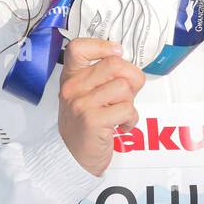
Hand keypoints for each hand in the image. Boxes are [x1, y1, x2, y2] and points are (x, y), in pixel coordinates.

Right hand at [57, 37, 145, 176]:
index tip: (116, 53)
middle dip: (132, 78)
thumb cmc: (85, 124)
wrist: (71, 158)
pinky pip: (127, 109)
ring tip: (120, 114)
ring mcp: (81, 104)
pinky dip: (131, 119)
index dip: (102, 45)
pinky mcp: (93, 120)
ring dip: (130, 102)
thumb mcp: (86, 95)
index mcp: (71, 77)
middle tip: (129, 93)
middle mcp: (72, 88)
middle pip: (114, 64)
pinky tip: (121, 126)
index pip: (78, 47)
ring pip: (124, 87)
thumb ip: (102, 78)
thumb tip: (129, 66)